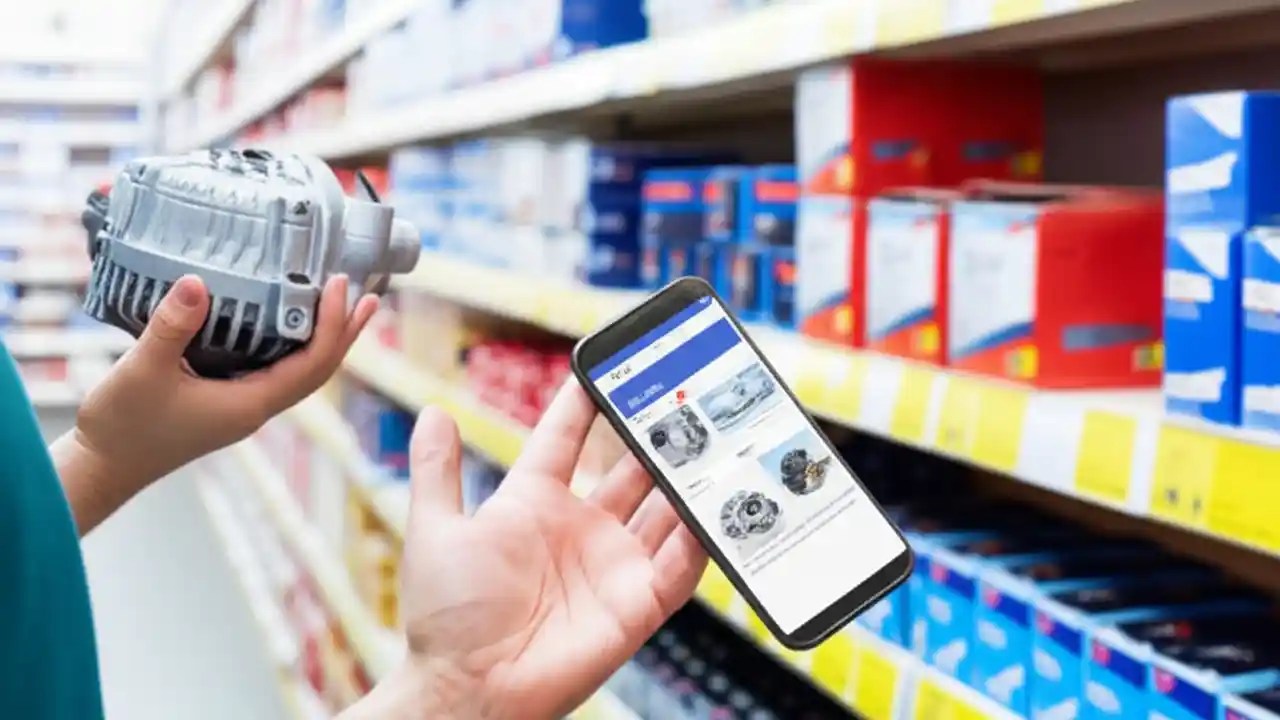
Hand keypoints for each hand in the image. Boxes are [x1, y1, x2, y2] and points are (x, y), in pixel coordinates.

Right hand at [59, 273, 376, 531]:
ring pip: (297, 370)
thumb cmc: (123, 428)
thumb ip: (170, 327)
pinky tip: (280, 319)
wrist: (101, 468)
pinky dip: (288, 343)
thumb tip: (195, 282)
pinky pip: (271, 368)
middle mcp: (256, 407)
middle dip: (344, 332)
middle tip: (368, 294)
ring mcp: (242, 405)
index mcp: (251, 405)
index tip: (340, 287)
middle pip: (318, 369)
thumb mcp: (143, 371)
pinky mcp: (225, 400)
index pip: (312, 365)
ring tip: (338, 302)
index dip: (333, 326)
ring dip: (321, 337)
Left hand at [345, 381, 708, 719]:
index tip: (608, 362)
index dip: (586, 401)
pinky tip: (713, 512)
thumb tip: (432, 412)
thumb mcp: (436, 530)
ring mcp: (612, 565)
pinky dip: (699, 539)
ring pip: (665, 511)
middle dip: (657, 437)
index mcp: (533, 503)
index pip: (567, 438)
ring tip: (714, 445)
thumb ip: (438, 470)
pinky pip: (680, 567)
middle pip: (631, 470)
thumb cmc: (445, 619)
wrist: (467, 690)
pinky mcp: (637, 604)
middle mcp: (580, 529)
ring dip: (687, 481)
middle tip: (684, 400)